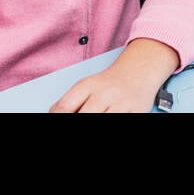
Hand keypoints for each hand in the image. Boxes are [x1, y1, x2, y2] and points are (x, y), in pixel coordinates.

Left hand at [49, 38, 177, 112]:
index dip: (59, 117)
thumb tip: (53, 114)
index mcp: (87, 86)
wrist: (140, 69)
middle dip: (81, 121)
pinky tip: (109, 116)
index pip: (65, 107)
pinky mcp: (137, 110)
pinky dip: (115, 121)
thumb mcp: (86, 86)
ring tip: (98, 116)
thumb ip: (68, 102)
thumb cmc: (109, 83)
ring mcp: (122, 103)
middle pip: (86, 115)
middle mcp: (104, 93)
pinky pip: (124, 120)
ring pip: (105, 119)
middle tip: (77, 125)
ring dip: (99, 122)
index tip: (59, 121)